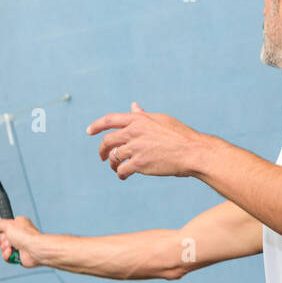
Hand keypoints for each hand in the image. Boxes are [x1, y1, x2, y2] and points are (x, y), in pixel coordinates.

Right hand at [0, 215, 40, 266]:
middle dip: (3, 240)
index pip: (4, 227)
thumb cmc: (25, 236)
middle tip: (10, 240)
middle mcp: (19, 235)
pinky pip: (7, 257)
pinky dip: (8, 256)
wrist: (35, 250)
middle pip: (2, 238)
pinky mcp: (19, 256)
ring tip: (12, 247)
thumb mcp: (8, 225)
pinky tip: (12, 253)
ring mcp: (19, 246)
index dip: (2, 230)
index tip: (4, 230)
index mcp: (19, 224)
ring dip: (5, 248)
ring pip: (3, 248)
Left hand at [87, 102, 210, 179]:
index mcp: (138, 119)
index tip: (89, 131)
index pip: (109, 119)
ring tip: (116, 168)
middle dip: (102, 150)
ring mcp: (135, 148)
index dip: (96, 125)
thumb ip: (143, 115)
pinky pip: (122, 170)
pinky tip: (124, 176)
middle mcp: (134, 132)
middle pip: (108, 141)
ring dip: (113, 164)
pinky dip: (121, 174)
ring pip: (114, 157)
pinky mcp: (139, 163)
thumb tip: (133, 106)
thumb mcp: (160, 120)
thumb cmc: (180, 135)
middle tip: (103, 156)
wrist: (193, 151)